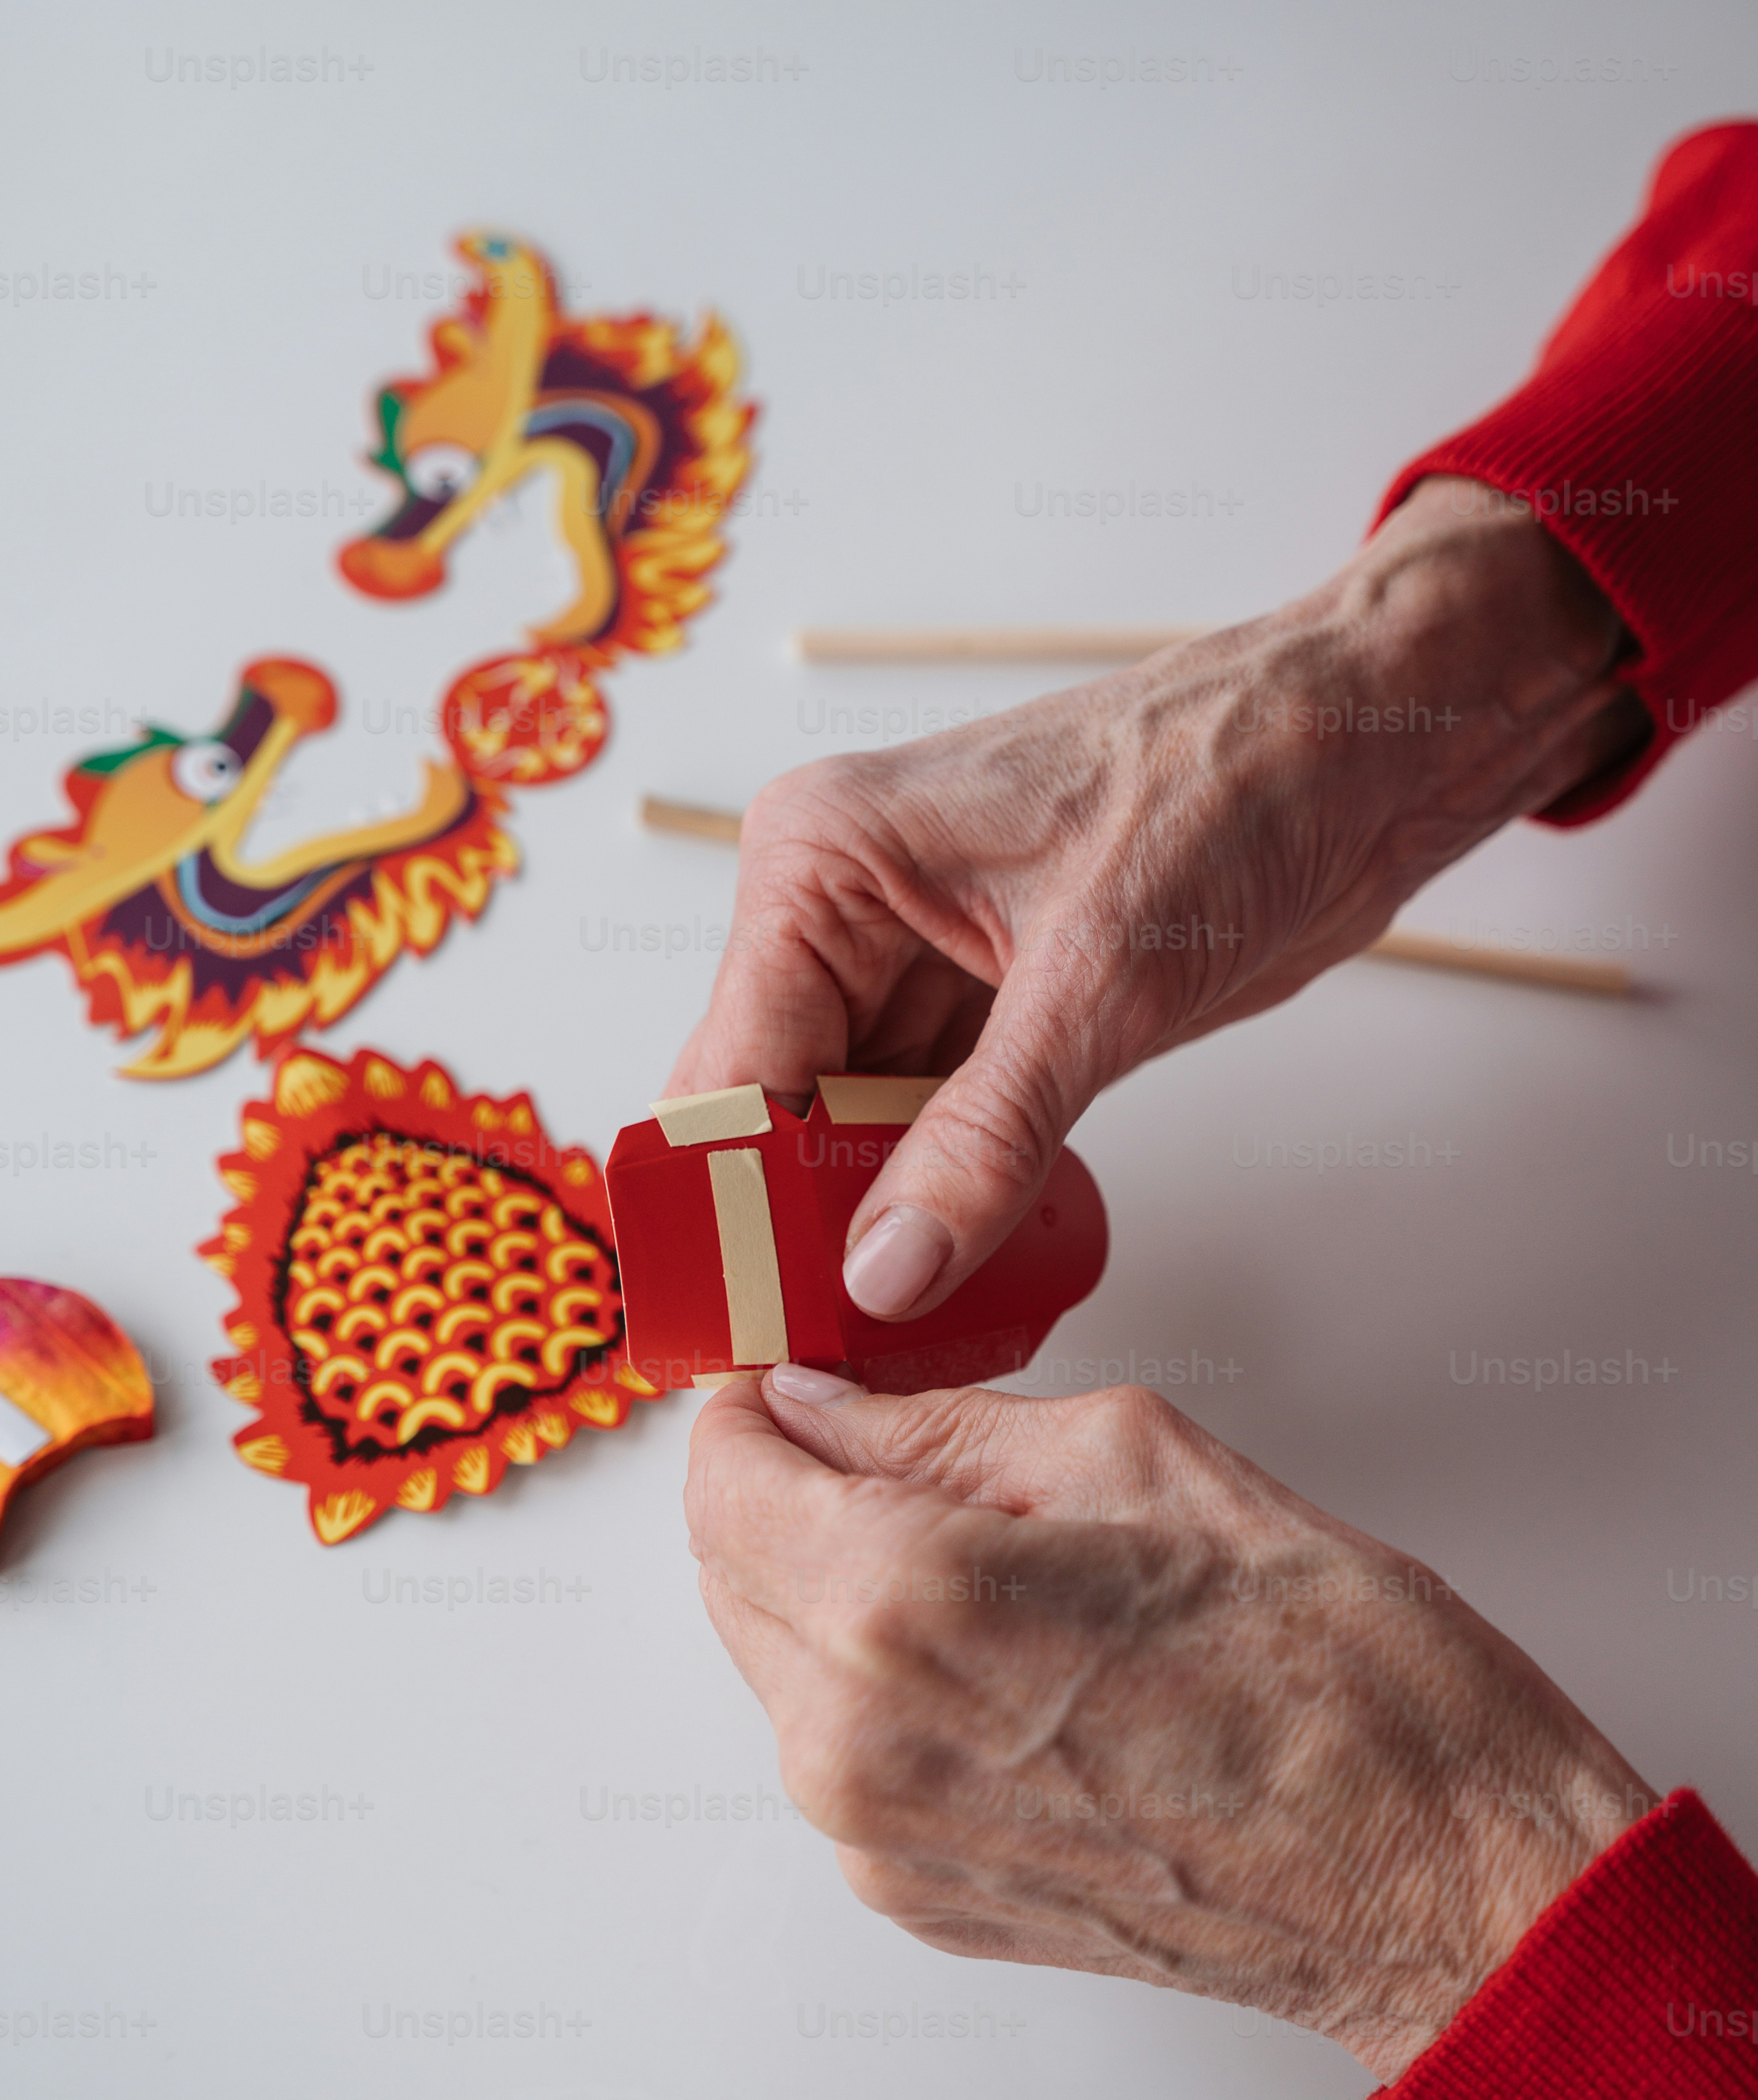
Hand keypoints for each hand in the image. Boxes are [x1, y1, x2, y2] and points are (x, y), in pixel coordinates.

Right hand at [670, 481, 1646, 1320]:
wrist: (1364, 750)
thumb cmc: (1237, 781)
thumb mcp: (1102, 980)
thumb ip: (984, 1138)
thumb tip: (887, 1269)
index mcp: (824, 860)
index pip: (736, 1068)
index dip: (736, 1206)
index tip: (760, 1322)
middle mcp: (846, 906)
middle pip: (776, 1110)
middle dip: (801, 1231)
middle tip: (828, 1350)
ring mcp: (914, 959)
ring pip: (848, 1130)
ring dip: (873, 1230)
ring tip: (895, 1335)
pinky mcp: (989, 1005)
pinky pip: (927, 1127)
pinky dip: (940, 1201)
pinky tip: (953, 1276)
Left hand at [685, 1368, 1652, 2081]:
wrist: (1436, 1879)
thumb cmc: (1341, 1681)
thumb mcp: (1138, 1459)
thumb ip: (941, 1430)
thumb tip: (828, 1412)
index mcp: (901, 1610)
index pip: (723, 1479)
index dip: (754, 1411)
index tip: (797, 1380)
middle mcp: (858, 1745)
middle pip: (731, 1574)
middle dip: (789, 1493)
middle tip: (890, 1441)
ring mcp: (880, 1841)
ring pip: (782, 1666)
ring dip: (838, 1591)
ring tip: (981, 1553)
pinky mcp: (920, 1897)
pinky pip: (845, 1755)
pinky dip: (887, 1687)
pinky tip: (1007, 1656)